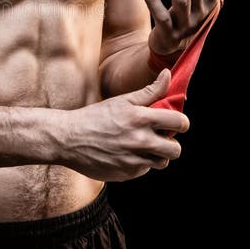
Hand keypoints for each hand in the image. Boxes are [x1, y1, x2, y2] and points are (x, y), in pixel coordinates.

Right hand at [60, 70, 189, 181]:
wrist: (68, 139)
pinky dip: (139, 163)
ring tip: (143, 146)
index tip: (176, 123)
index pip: (180, 122)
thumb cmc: (95, 117)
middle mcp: (139, 141)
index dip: (181, 122)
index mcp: (140, 118)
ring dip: (157, 154)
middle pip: (175, 149)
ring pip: (162, 162)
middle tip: (160, 137)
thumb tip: (168, 74)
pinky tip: (126, 154)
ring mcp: (133, 160)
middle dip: (171, 143)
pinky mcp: (126, 174)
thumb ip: (150, 91)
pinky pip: (144, 170)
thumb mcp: (122, 100)